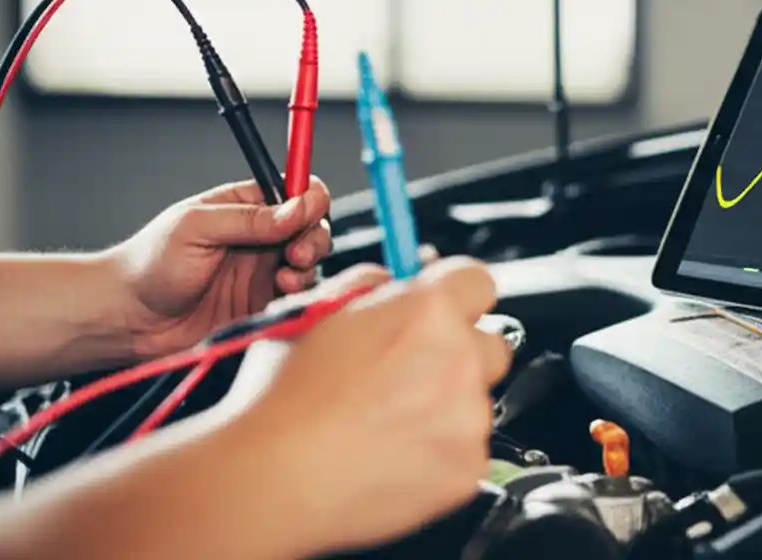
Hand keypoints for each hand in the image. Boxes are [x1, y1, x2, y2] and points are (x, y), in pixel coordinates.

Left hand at [108, 178, 332, 357]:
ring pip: (310, 262)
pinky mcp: (261, 304)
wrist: (129, 317)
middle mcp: (258, 237)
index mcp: (244, 206)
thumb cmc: (149, 263)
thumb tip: (299, 207)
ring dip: (307, 268)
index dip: (310, 199)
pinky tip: (279, 296)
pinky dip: (299, 295)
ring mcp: (261, 271)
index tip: (309, 213)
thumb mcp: (197, 227)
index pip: (294, 192)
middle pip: (311, 227)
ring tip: (285, 278)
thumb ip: (250, 218)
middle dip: (314, 237)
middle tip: (296, 253)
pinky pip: (296, 296)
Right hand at [227, 258, 511, 558]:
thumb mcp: (315, 312)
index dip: (456, 293)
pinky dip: (438, 453)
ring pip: (475, 401)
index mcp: (427, 309)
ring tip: (383, 422)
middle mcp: (459, 358)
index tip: (442, 307)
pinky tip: (389, 454)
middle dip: (458, 352)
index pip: (478, 280)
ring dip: (445, 406)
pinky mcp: (468, 468)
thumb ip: (370, 286)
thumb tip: (396, 281)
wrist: (272, 480)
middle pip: (488, 343)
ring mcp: (469, 418)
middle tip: (407, 371)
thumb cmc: (281, 398)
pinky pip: (467, 450)